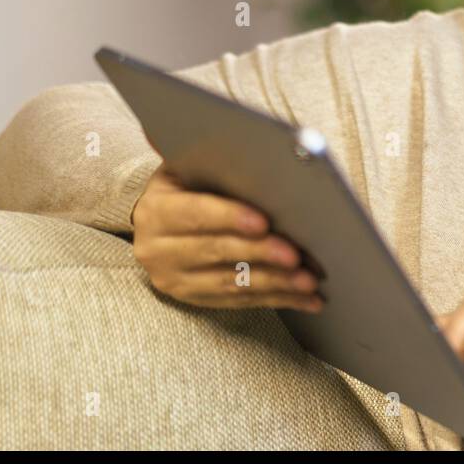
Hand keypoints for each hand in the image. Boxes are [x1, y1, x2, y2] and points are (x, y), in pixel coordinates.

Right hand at [130, 166, 322, 312]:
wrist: (156, 224)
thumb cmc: (186, 188)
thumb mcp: (187, 171)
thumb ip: (216, 168)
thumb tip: (259, 161)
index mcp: (157, 211)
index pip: (195, 214)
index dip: (230, 218)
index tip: (263, 223)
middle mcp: (159, 250)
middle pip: (217, 251)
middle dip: (261, 254)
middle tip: (295, 256)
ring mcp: (175, 280)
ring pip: (231, 283)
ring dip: (274, 283)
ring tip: (307, 282)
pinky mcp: (195, 299)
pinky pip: (240, 301)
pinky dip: (276, 299)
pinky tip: (304, 299)